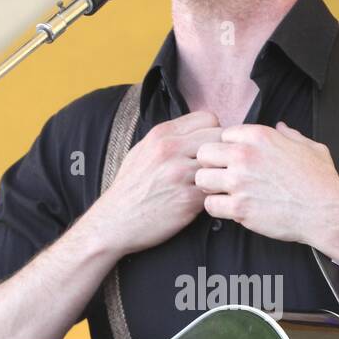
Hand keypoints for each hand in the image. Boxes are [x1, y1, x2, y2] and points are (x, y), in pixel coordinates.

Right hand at [90, 110, 221, 255]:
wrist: (115, 221)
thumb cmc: (130, 188)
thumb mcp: (142, 151)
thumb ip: (168, 138)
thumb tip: (194, 131)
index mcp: (162, 134)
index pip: (208, 118)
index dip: (214, 131)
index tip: (211, 146)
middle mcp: (171, 149)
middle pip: (220, 137)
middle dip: (223, 151)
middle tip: (218, 165)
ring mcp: (180, 174)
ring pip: (222, 163)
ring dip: (222, 174)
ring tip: (212, 183)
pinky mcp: (188, 199)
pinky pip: (216, 190)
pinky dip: (215, 195)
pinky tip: (206, 199)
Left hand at [194, 121, 338, 255]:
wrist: (326, 211)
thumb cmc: (320, 180)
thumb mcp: (310, 147)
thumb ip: (290, 134)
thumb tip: (281, 127)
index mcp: (259, 136)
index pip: (222, 135)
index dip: (227, 148)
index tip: (235, 161)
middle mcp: (245, 155)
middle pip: (204, 153)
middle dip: (211, 165)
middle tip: (223, 177)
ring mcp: (239, 181)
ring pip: (201, 178)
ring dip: (210, 187)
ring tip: (224, 194)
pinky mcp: (239, 207)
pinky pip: (210, 205)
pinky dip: (217, 208)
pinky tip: (230, 209)